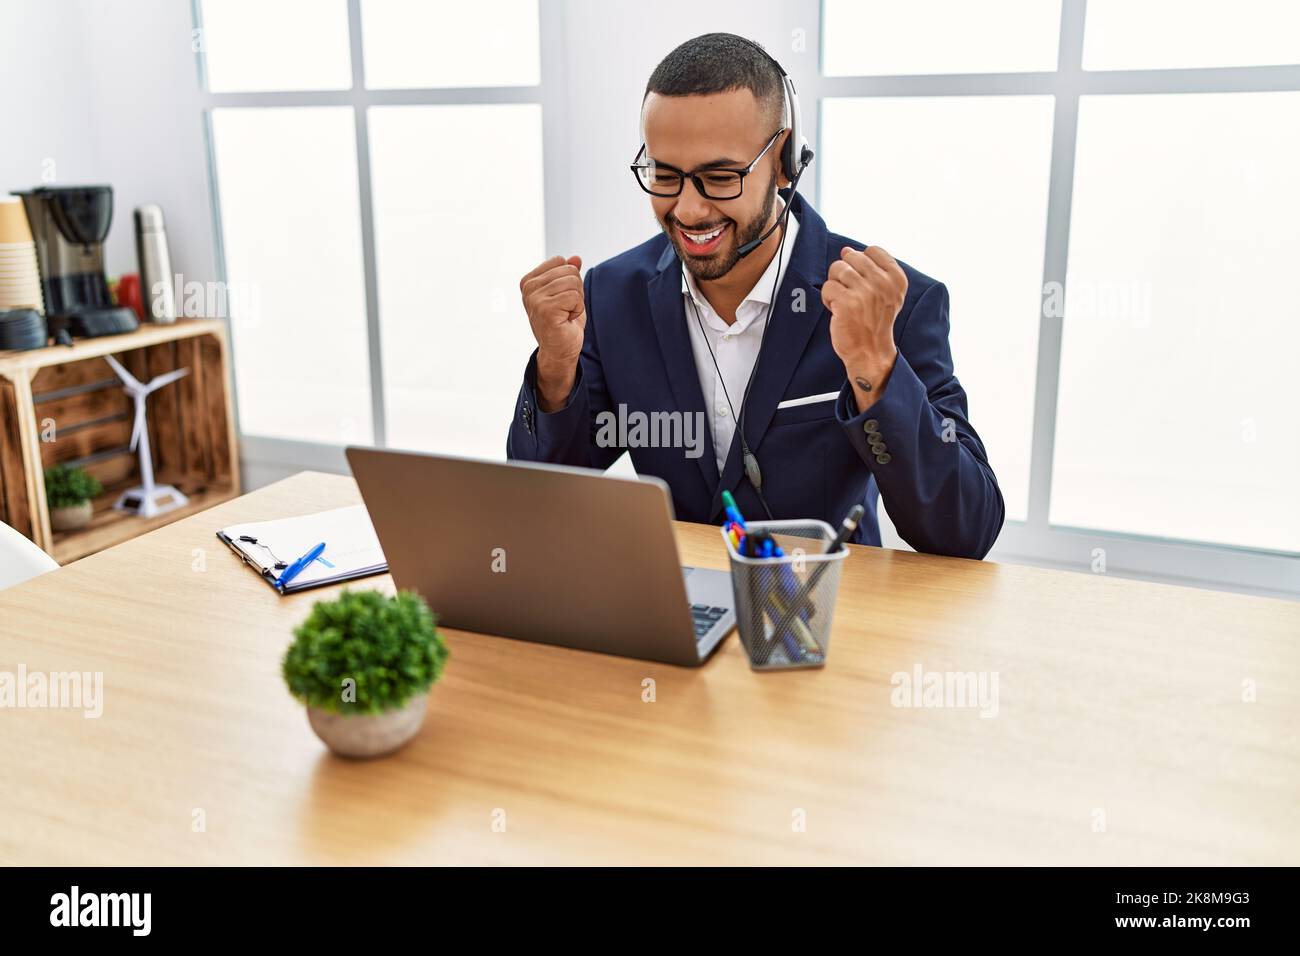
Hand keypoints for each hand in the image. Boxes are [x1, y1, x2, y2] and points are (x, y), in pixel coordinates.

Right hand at [520, 255, 584, 410]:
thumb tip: (575, 257)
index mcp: (529, 281)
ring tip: (565, 315)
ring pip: (574, 283)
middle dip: (576, 291)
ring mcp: (534, 299)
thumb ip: (569, 274)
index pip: (561, 261)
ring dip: (577, 302)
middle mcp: (528, 288)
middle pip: (569, 270)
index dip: (569, 280)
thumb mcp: (568, 293)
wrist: (560, 351)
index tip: (561, 299)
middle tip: (566, 309)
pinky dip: (577, 310)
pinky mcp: (545, 309)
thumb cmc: (563, 323)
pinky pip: (575, 296)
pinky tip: (566, 320)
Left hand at [822, 245, 906, 410]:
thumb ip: (872, 269)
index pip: (873, 250)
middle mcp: (883, 283)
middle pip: (852, 257)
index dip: (861, 263)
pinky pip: (828, 286)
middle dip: (845, 273)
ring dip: (836, 286)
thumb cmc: (875, 321)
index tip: (863, 282)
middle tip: (851, 294)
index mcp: (896, 278)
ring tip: (844, 302)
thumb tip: (846, 250)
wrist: (871, 351)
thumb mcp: (887, 294)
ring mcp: (865, 292)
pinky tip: (837, 310)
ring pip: (837, 268)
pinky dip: (828, 298)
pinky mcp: (847, 302)